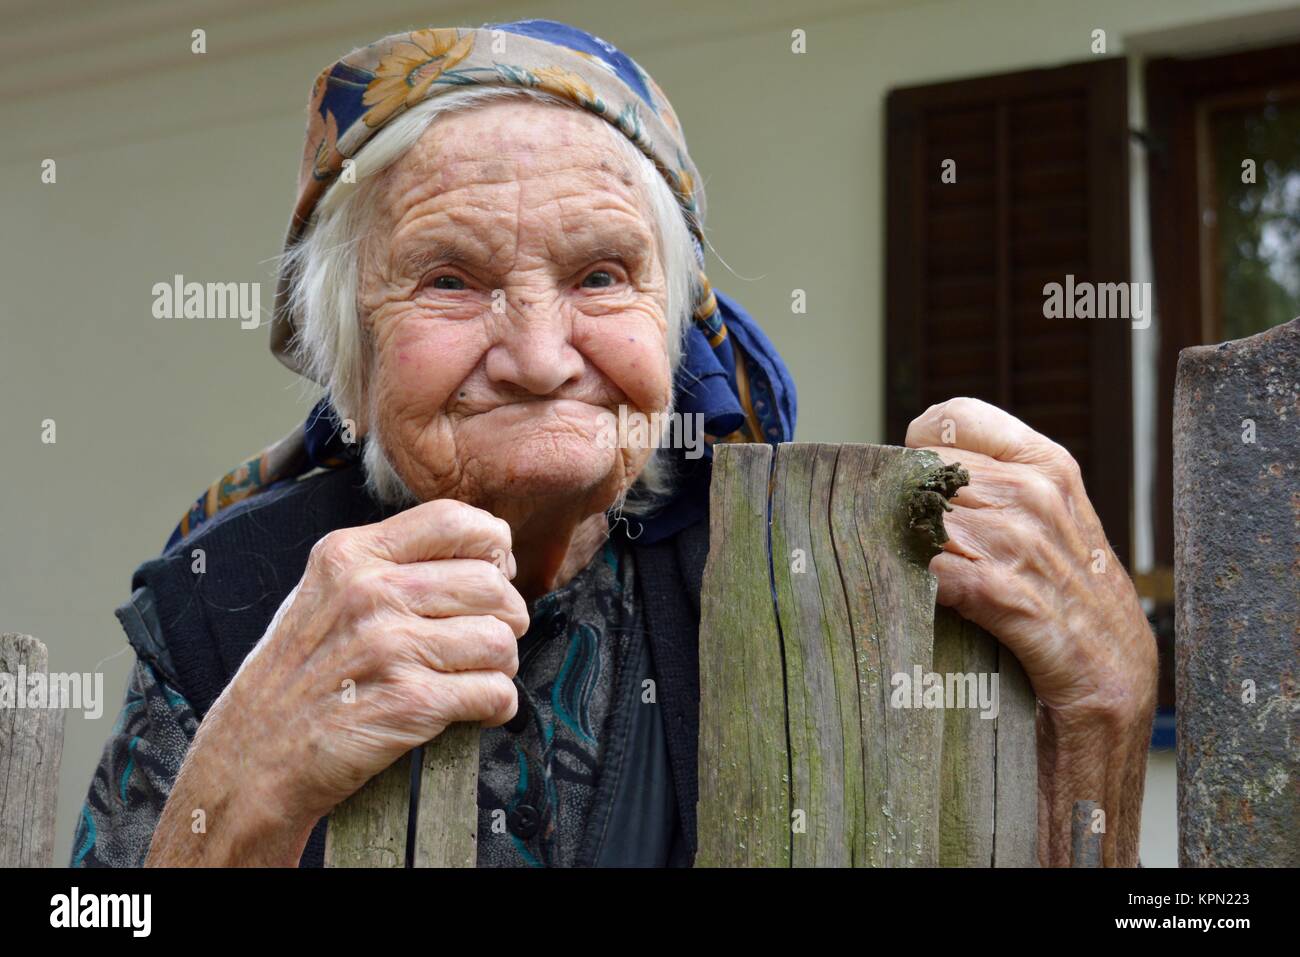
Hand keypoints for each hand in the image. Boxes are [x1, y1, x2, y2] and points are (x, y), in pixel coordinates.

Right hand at [146, 499, 527, 865]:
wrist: (250, 760)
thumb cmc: (295, 680)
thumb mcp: (323, 595)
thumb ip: (387, 567)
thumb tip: (478, 557)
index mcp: (351, 555)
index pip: (455, 520)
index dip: (493, 546)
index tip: (494, 573)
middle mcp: (370, 592)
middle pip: (490, 583)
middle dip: (505, 616)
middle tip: (488, 640)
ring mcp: (390, 647)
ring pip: (500, 640)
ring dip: (502, 665)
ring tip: (478, 677)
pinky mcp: (409, 702)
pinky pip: (494, 692)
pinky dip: (498, 705)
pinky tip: (477, 711)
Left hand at [906, 397, 1156, 864]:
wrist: (1113, 727)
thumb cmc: (1063, 634)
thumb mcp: (1037, 551)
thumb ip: (984, 506)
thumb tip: (892, 490)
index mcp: (1049, 472)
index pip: (956, 420)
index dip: (910, 454)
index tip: (893, 495)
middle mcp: (1043, 499)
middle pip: (931, 475)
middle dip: (892, 512)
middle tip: (862, 547)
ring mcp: (1039, 553)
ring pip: (936, 521)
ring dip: (897, 550)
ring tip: (876, 579)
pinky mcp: (1030, 612)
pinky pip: (952, 576)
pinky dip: (922, 589)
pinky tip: (909, 608)